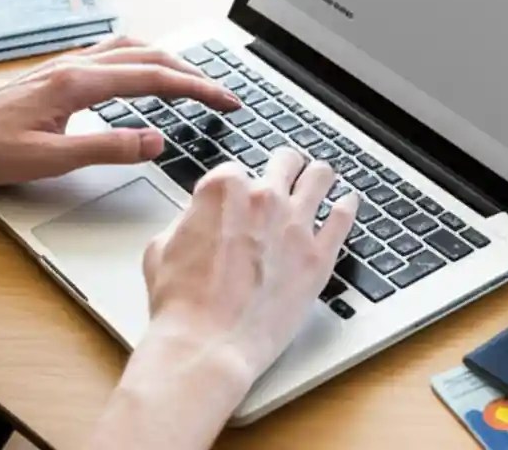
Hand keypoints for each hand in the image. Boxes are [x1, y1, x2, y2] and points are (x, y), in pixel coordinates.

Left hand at [0, 36, 239, 184]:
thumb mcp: (51, 160)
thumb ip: (108, 148)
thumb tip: (156, 140)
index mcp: (79, 83)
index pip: (153, 79)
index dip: (196, 89)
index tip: (225, 100)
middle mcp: (76, 65)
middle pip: (149, 57)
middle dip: (192, 74)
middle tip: (222, 94)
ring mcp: (66, 65)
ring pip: (132, 49)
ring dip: (168, 62)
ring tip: (192, 81)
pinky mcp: (58, 72)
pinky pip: (112, 53)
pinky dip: (142, 60)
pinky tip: (143, 74)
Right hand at [90, 151, 356, 448]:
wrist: (207, 344)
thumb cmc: (181, 304)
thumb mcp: (162, 248)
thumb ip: (188, 221)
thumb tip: (199, 220)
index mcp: (222, 189)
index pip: (236, 169)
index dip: (235, 187)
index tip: (239, 200)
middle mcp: (263, 198)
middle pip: (285, 162)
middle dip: (283, 168)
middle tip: (285, 176)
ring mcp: (296, 225)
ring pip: (320, 176)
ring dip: (318, 177)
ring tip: (320, 180)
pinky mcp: (319, 255)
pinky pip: (344, 216)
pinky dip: (346, 206)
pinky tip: (346, 204)